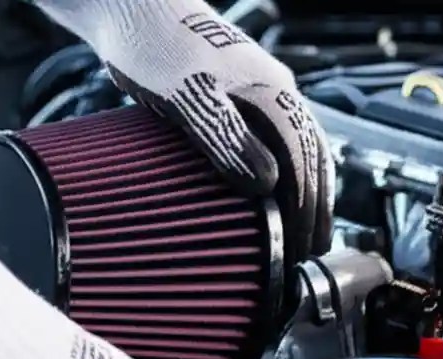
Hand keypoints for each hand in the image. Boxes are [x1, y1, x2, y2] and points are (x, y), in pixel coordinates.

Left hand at [36, 0, 333, 262]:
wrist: (127, 8)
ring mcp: (255, 94)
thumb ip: (228, 140)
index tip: (303, 245)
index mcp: (272, 90)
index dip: (307, 206)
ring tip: (301, 231)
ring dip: (301, 193)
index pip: (305, 158)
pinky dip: (278, 175)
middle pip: (309, 156)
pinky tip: (268, 197)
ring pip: (294, 150)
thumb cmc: (155, 44)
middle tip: (312, 250)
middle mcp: (273, 91)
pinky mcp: (231, 100)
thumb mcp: (190, 97)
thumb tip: (268, 184)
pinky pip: (269, 144)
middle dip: (315, 206)